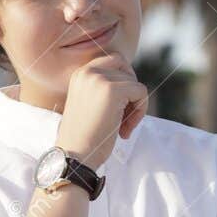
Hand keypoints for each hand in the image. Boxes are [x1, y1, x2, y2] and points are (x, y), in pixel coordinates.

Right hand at [57, 51, 147, 167]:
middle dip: (131, 91)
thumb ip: (104, 90)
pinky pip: (141, 92)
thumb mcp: (90, 104)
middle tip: (123, 116)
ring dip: (135, 107)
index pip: (114, 60)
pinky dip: (140, 112)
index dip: (123, 81)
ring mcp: (100, 79)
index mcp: (80, 74)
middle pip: (126, 68)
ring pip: (135, 83)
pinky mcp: (114, 90)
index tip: (119, 106)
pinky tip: (125, 130)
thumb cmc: (83, 138)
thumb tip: (132, 83)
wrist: (75, 156)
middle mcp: (88, 72)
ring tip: (122, 128)